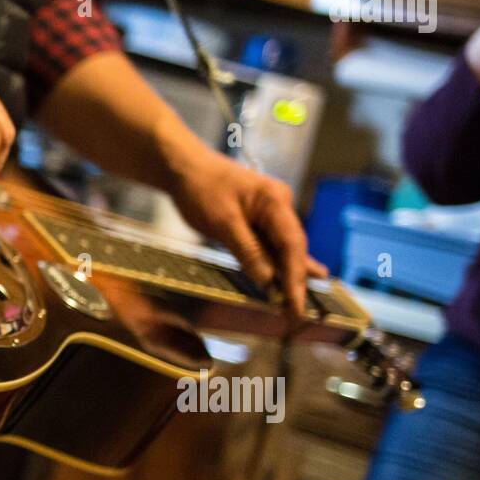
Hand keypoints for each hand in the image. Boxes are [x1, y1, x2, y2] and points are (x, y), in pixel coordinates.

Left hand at [166, 148, 326, 315]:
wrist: (181, 165)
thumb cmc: (200, 187)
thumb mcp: (222, 222)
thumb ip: (247, 251)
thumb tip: (268, 281)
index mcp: (275, 201)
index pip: (293, 245)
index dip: (296, 278)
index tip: (296, 305)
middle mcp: (278, 205)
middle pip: (292, 248)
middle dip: (295, 281)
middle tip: (297, 314)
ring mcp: (269, 211)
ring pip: (282, 248)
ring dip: (288, 275)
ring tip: (298, 303)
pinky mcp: (256, 217)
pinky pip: (269, 244)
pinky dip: (274, 263)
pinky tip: (287, 280)